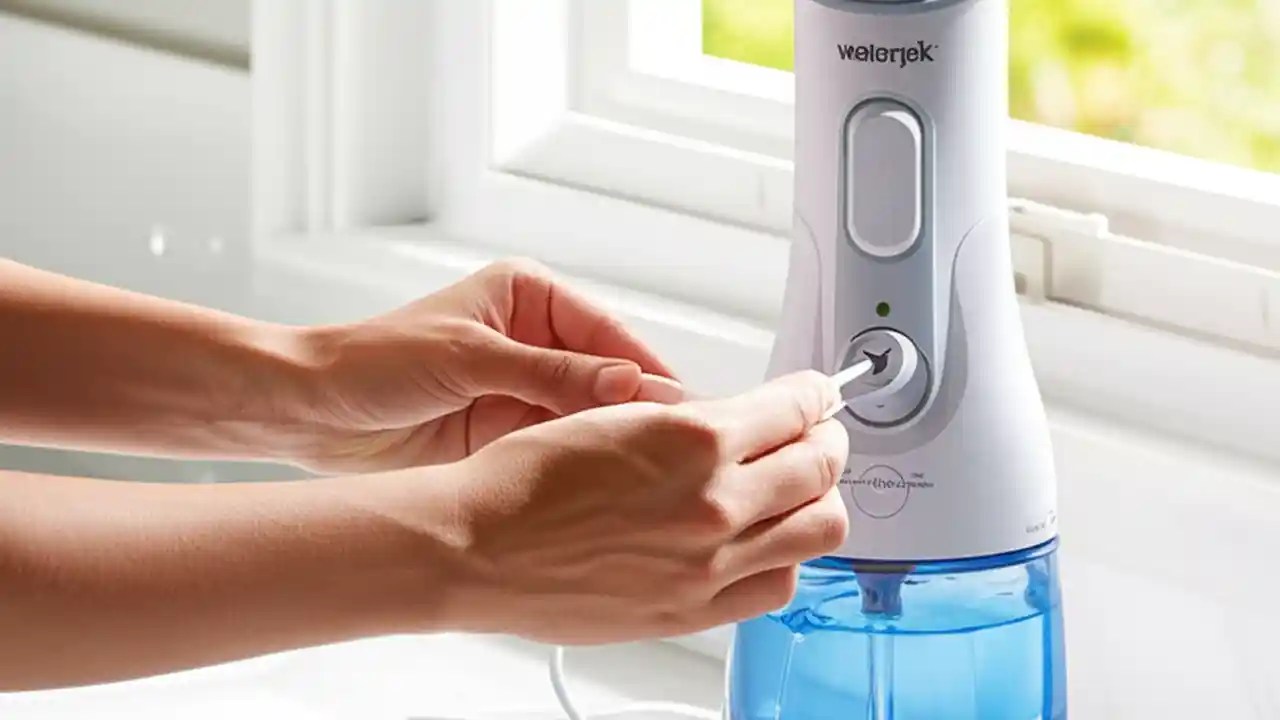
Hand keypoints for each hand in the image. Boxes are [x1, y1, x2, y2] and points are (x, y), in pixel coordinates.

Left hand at [290, 260, 680, 472]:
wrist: (309, 412)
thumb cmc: (374, 362)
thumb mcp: (470, 358)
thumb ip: (552, 373)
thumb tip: (629, 381)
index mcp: (528, 296)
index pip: (607, 333)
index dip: (645, 370)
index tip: (682, 407)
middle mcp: (533, 339)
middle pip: (605, 376)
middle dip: (633, 410)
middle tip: (678, 450)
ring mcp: (522, 388)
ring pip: (586, 416)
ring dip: (609, 441)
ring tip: (651, 472)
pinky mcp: (507, 431)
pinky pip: (558, 445)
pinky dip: (579, 464)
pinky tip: (606, 485)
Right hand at [439, 371, 849, 644]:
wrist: (475, 549)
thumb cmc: (522, 480)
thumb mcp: (613, 417)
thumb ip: (689, 420)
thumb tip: (738, 420)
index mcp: (693, 439)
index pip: (795, 409)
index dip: (814, 397)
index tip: (815, 396)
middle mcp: (714, 502)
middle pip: (822, 467)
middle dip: (827, 442)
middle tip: (817, 437)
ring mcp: (709, 564)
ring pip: (819, 528)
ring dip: (819, 499)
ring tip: (800, 490)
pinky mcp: (692, 610)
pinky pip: (779, 585)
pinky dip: (787, 556)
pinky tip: (766, 542)